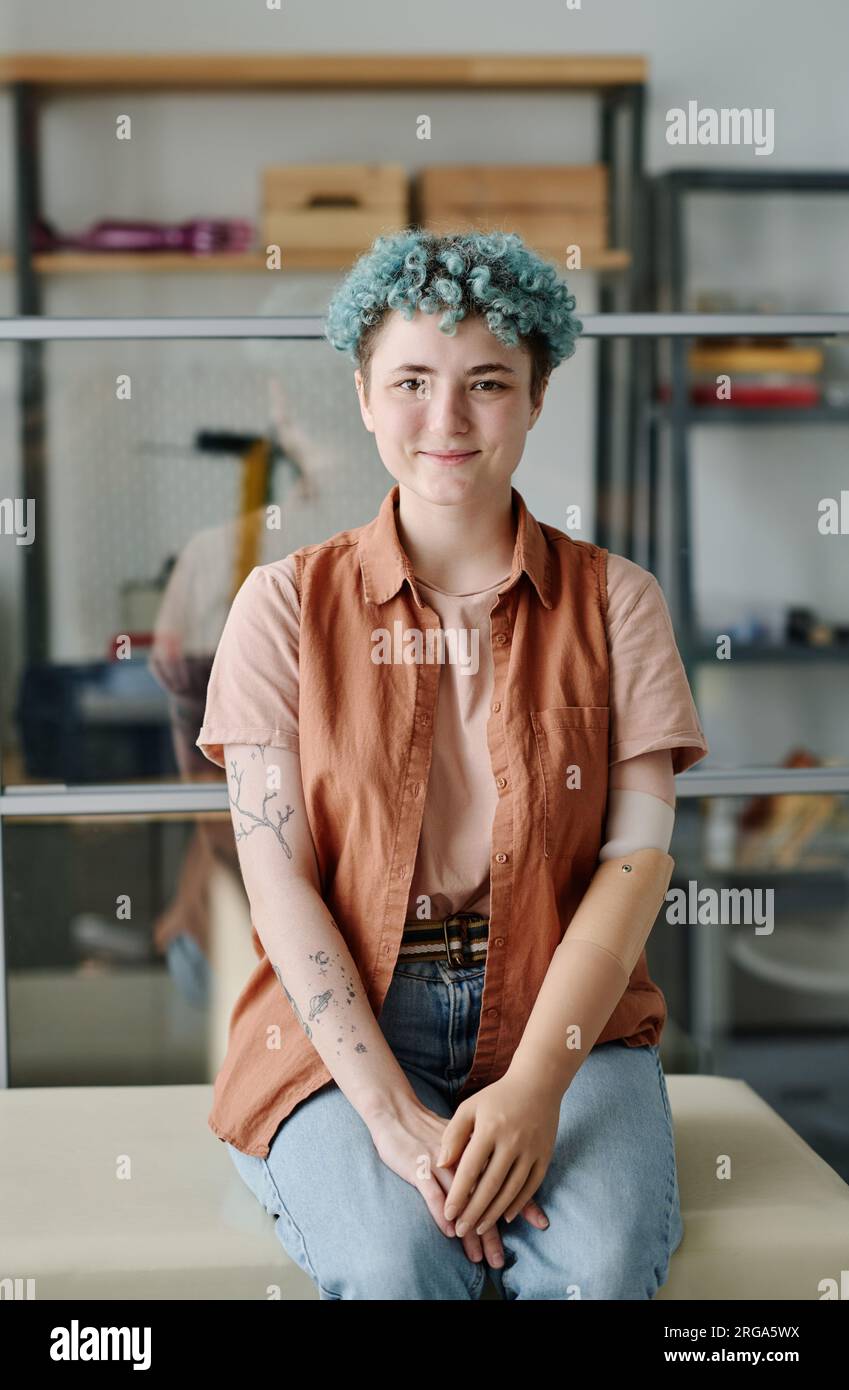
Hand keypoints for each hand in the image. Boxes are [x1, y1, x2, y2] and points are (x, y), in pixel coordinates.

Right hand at [368, 1095, 548, 1268]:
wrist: (398, 1112)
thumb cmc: (430, 1129)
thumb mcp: (462, 1137)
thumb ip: (483, 1154)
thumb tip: (509, 1177)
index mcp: (478, 1147)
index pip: (504, 1177)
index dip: (521, 1201)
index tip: (540, 1223)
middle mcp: (463, 1155)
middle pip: (484, 1195)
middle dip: (492, 1230)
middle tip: (499, 1258)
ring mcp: (440, 1162)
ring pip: (460, 1199)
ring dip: (470, 1228)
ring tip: (477, 1256)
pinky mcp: (418, 1166)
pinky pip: (432, 1192)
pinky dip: (441, 1212)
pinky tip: (449, 1231)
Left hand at [437, 1071, 560, 1236]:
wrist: (538, 1083)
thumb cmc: (497, 1096)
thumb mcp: (469, 1107)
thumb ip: (453, 1135)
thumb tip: (443, 1164)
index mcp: (489, 1128)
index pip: (470, 1168)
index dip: (458, 1194)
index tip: (448, 1213)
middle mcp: (512, 1141)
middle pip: (490, 1185)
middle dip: (474, 1212)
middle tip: (461, 1231)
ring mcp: (531, 1149)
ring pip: (511, 1190)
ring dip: (494, 1213)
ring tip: (479, 1228)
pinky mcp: (545, 1155)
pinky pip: (532, 1186)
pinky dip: (519, 1204)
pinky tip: (505, 1216)